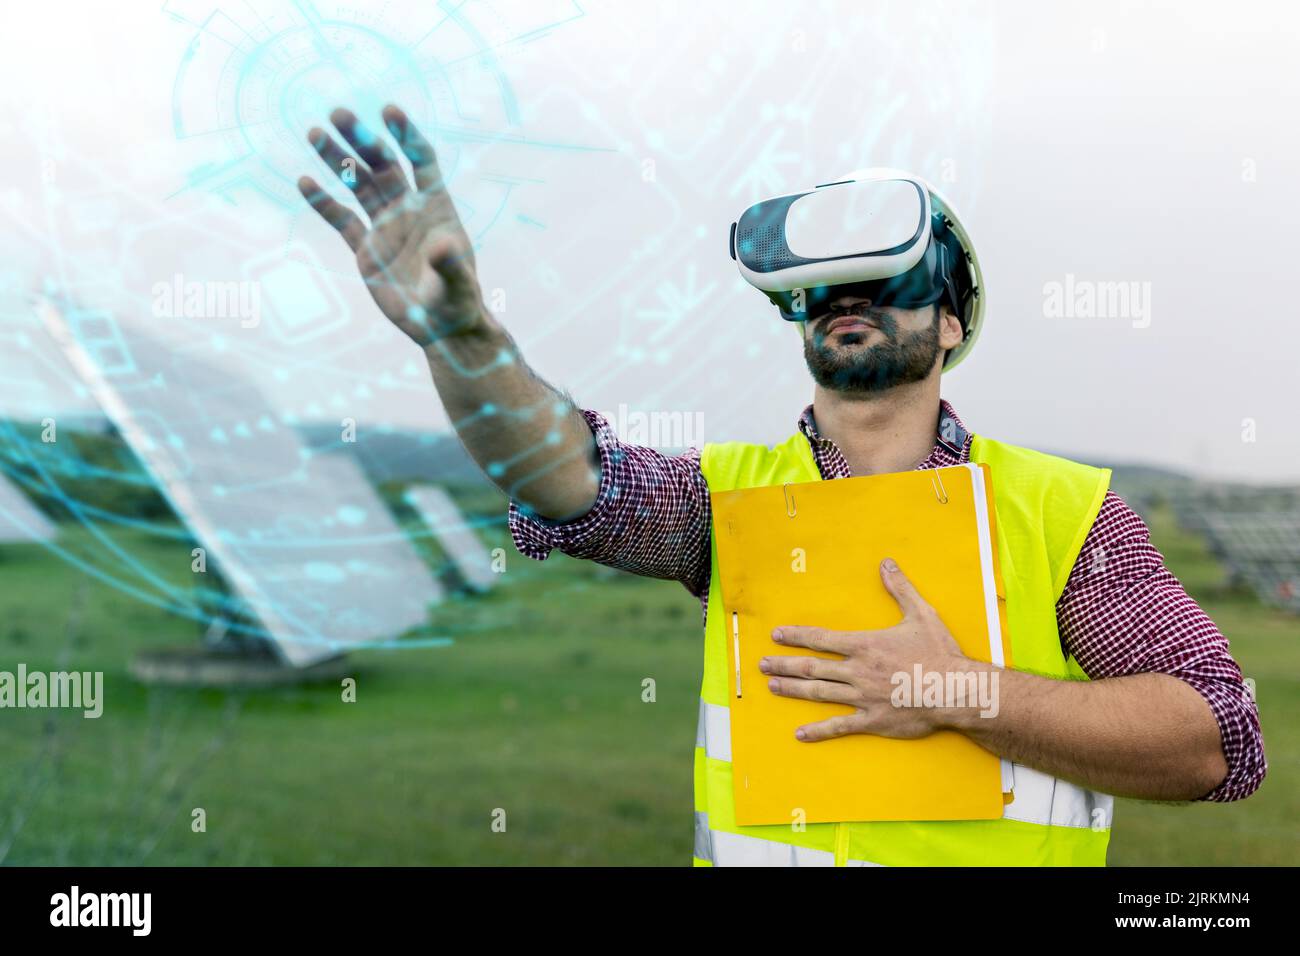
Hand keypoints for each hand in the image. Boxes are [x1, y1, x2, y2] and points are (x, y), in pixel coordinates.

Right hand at [298, 105, 485, 345]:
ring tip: (314, 133)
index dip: (406, 135)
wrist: (441, 329)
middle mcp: (409, 211)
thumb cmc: (457, 303)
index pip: (421, 161)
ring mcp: (386, 227)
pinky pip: (342, 220)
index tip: (388, 110)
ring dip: (337, 160)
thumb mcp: (456, 285)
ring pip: (359, 185)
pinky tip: (304, 181)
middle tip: (337, 113)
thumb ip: (449, 264)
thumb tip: (443, 246)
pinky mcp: (367, 249)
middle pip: (383, 165)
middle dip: (361, 139)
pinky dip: (324, 202)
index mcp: (435, 208)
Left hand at [761, 558, 971, 740]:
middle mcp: (857, 671)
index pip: (821, 638)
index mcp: (865, 645)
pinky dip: (818, 730)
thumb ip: (900, 589)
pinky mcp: (872, 720)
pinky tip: (800, 733)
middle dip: (784, 664)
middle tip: (762, 664)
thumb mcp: (921, 614)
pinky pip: (839, 726)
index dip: (796, 636)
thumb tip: (886, 563)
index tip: (776, 635)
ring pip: (819, 693)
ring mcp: (862, 697)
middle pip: (812, 667)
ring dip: (792, 689)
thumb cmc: (939, 653)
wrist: (955, 691)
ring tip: (772, 687)